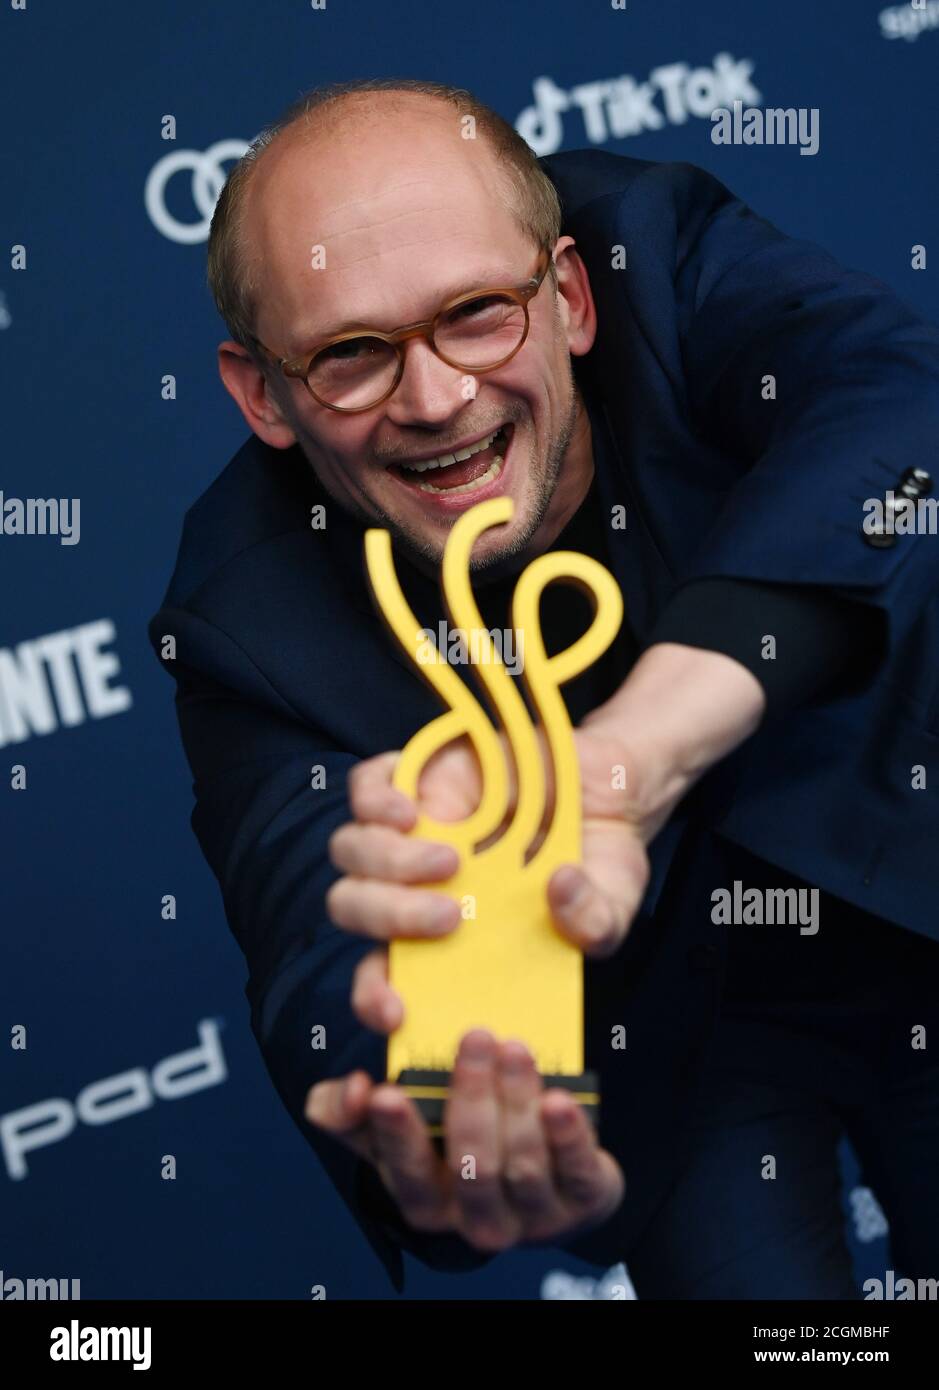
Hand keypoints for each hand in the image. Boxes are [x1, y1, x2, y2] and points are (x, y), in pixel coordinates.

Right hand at [305, 1029, 624, 1250]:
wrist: (547, 1168)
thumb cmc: (456, 1128)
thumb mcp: (401, 1116)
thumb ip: (355, 1105)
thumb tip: (344, 1093)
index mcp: (423, 1195)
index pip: (403, 1172)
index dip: (392, 1135)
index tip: (382, 1091)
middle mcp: (473, 1214)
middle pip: (471, 1166)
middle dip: (471, 1100)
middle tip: (475, 1036)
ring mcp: (531, 1215)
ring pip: (521, 1165)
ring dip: (517, 1102)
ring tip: (515, 1048)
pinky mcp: (582, 1199)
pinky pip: (576, 1171)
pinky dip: (568, 1135)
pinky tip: (560, 1098)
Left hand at [326, 721, 651, 985]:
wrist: (606, 788)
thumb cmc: (596, 860)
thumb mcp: (612, 904)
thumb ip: (593, 923)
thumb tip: (559, 893)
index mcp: (444, 935)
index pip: (382, 973)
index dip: (374, 996)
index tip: (398, 1011)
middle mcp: (413, 884)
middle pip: (353, 906)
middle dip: (391, 917)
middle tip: (452, 916)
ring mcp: (409, 829)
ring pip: (351, 851)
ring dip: (389, 862)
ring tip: (453, 859)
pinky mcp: (417, 777)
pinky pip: (365, 788)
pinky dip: (376, 801)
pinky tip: (413, 814)